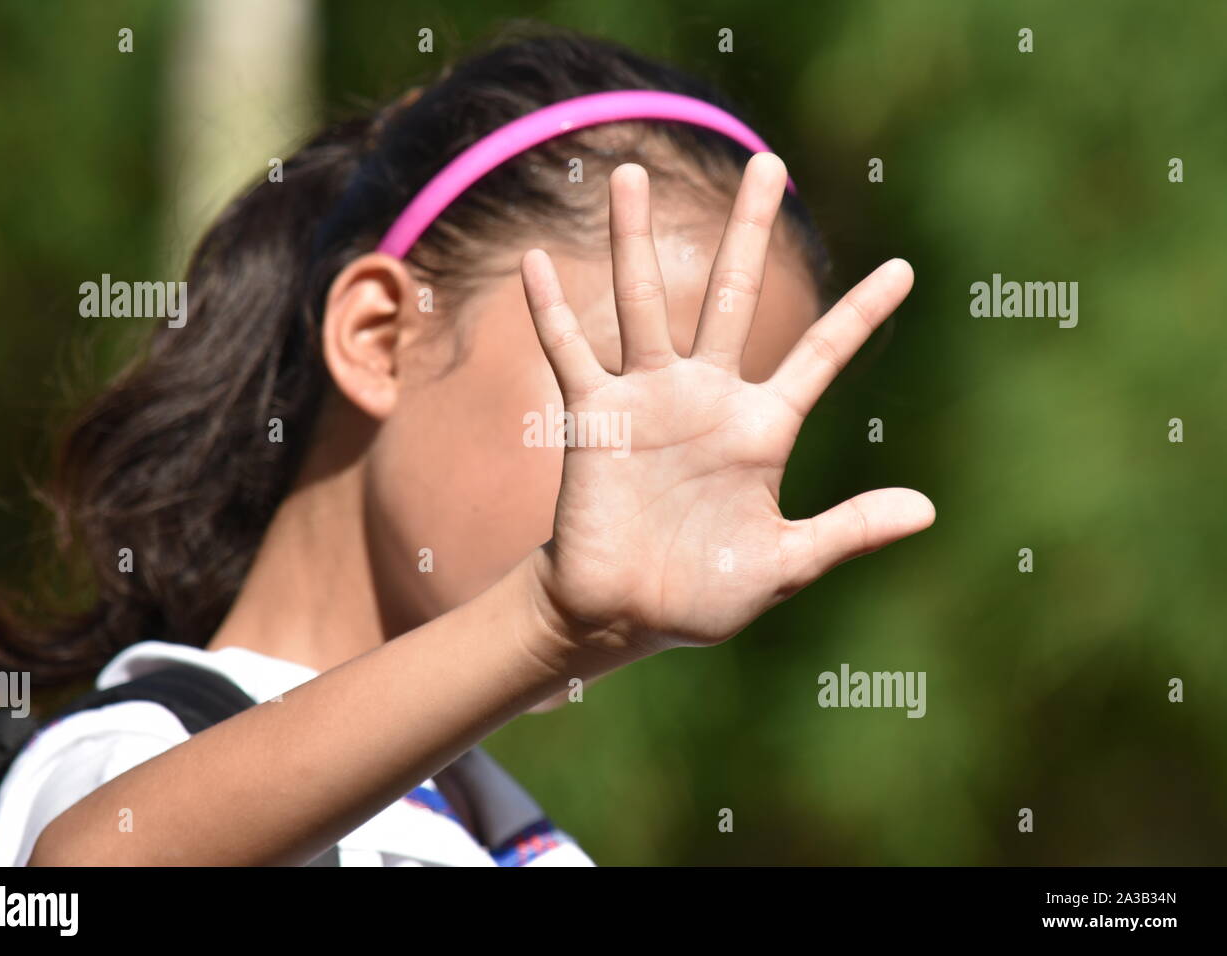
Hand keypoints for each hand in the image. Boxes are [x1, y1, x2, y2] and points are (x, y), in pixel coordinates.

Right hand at [520, 153, 934, 663]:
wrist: (622, 614)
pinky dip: (551, 311)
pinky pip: (570, 353)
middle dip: (749, 230)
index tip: (905, 270)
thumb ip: (847, 531)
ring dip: (632, 239)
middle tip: (766, 161)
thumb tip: (928, 511)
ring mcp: (649, 400)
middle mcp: (708, 398)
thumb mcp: (783, 565)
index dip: (859, 314)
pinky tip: (537, 263)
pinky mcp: (595, 417)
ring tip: (627, 171)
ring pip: (643, 304)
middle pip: (732, 295)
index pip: (819, 358)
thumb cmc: (704, 596)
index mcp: (761, 429)